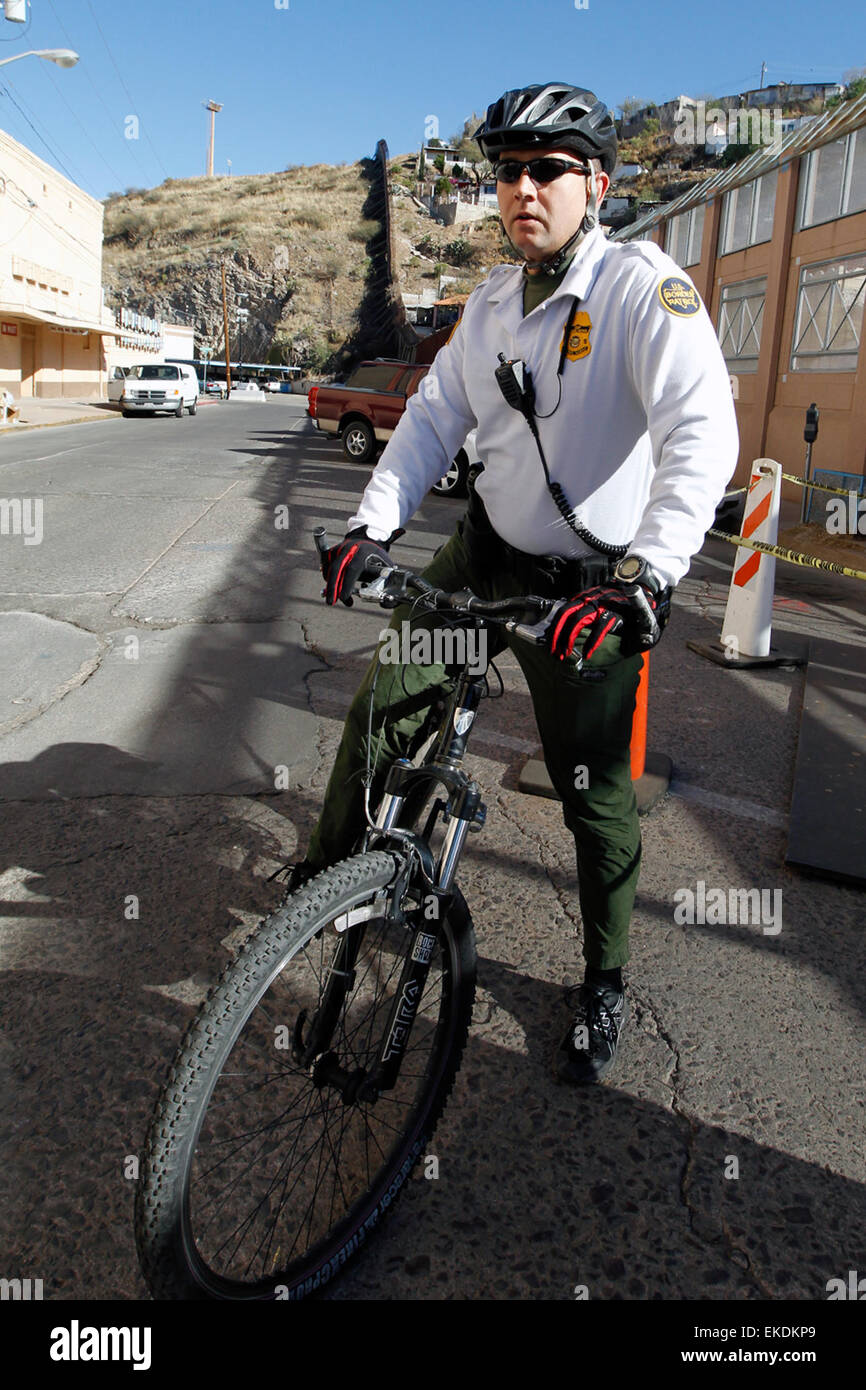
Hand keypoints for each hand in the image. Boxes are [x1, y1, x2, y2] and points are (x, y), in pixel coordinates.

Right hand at [321, 527, 399, 605]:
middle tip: (331, 602)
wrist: (368, 540)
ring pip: (329, 569)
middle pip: (336, 568)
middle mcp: (348, 549)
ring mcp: (338, 549)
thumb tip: (386, 603)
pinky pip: (325, 566)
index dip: (346, 584)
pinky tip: (333, 585)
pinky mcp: (331, 551)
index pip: (352, 570)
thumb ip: (386, 584)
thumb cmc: (378, 558)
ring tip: (335, 596)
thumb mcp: (386, 567)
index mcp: (363, 554)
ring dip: (330, 584)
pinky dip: (327, 577)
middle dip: (332, 587)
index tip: (344, 597)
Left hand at [548, 561, 670, 660]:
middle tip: (555, 652)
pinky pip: (600, 628)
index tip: (551, 643)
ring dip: (569, 638)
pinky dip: (592, 642)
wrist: (641, 593)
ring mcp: (602, 605)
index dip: (555, 628)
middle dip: (557, 635)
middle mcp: (590, 599)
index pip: (563, 611)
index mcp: (584, 598)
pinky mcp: (615, 614)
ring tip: (567, 653)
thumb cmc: (617, 603)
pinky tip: (587, 653)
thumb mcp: (597, 604)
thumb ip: (584, 614)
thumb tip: (568, 630)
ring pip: (578, 620)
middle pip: (566, 615)